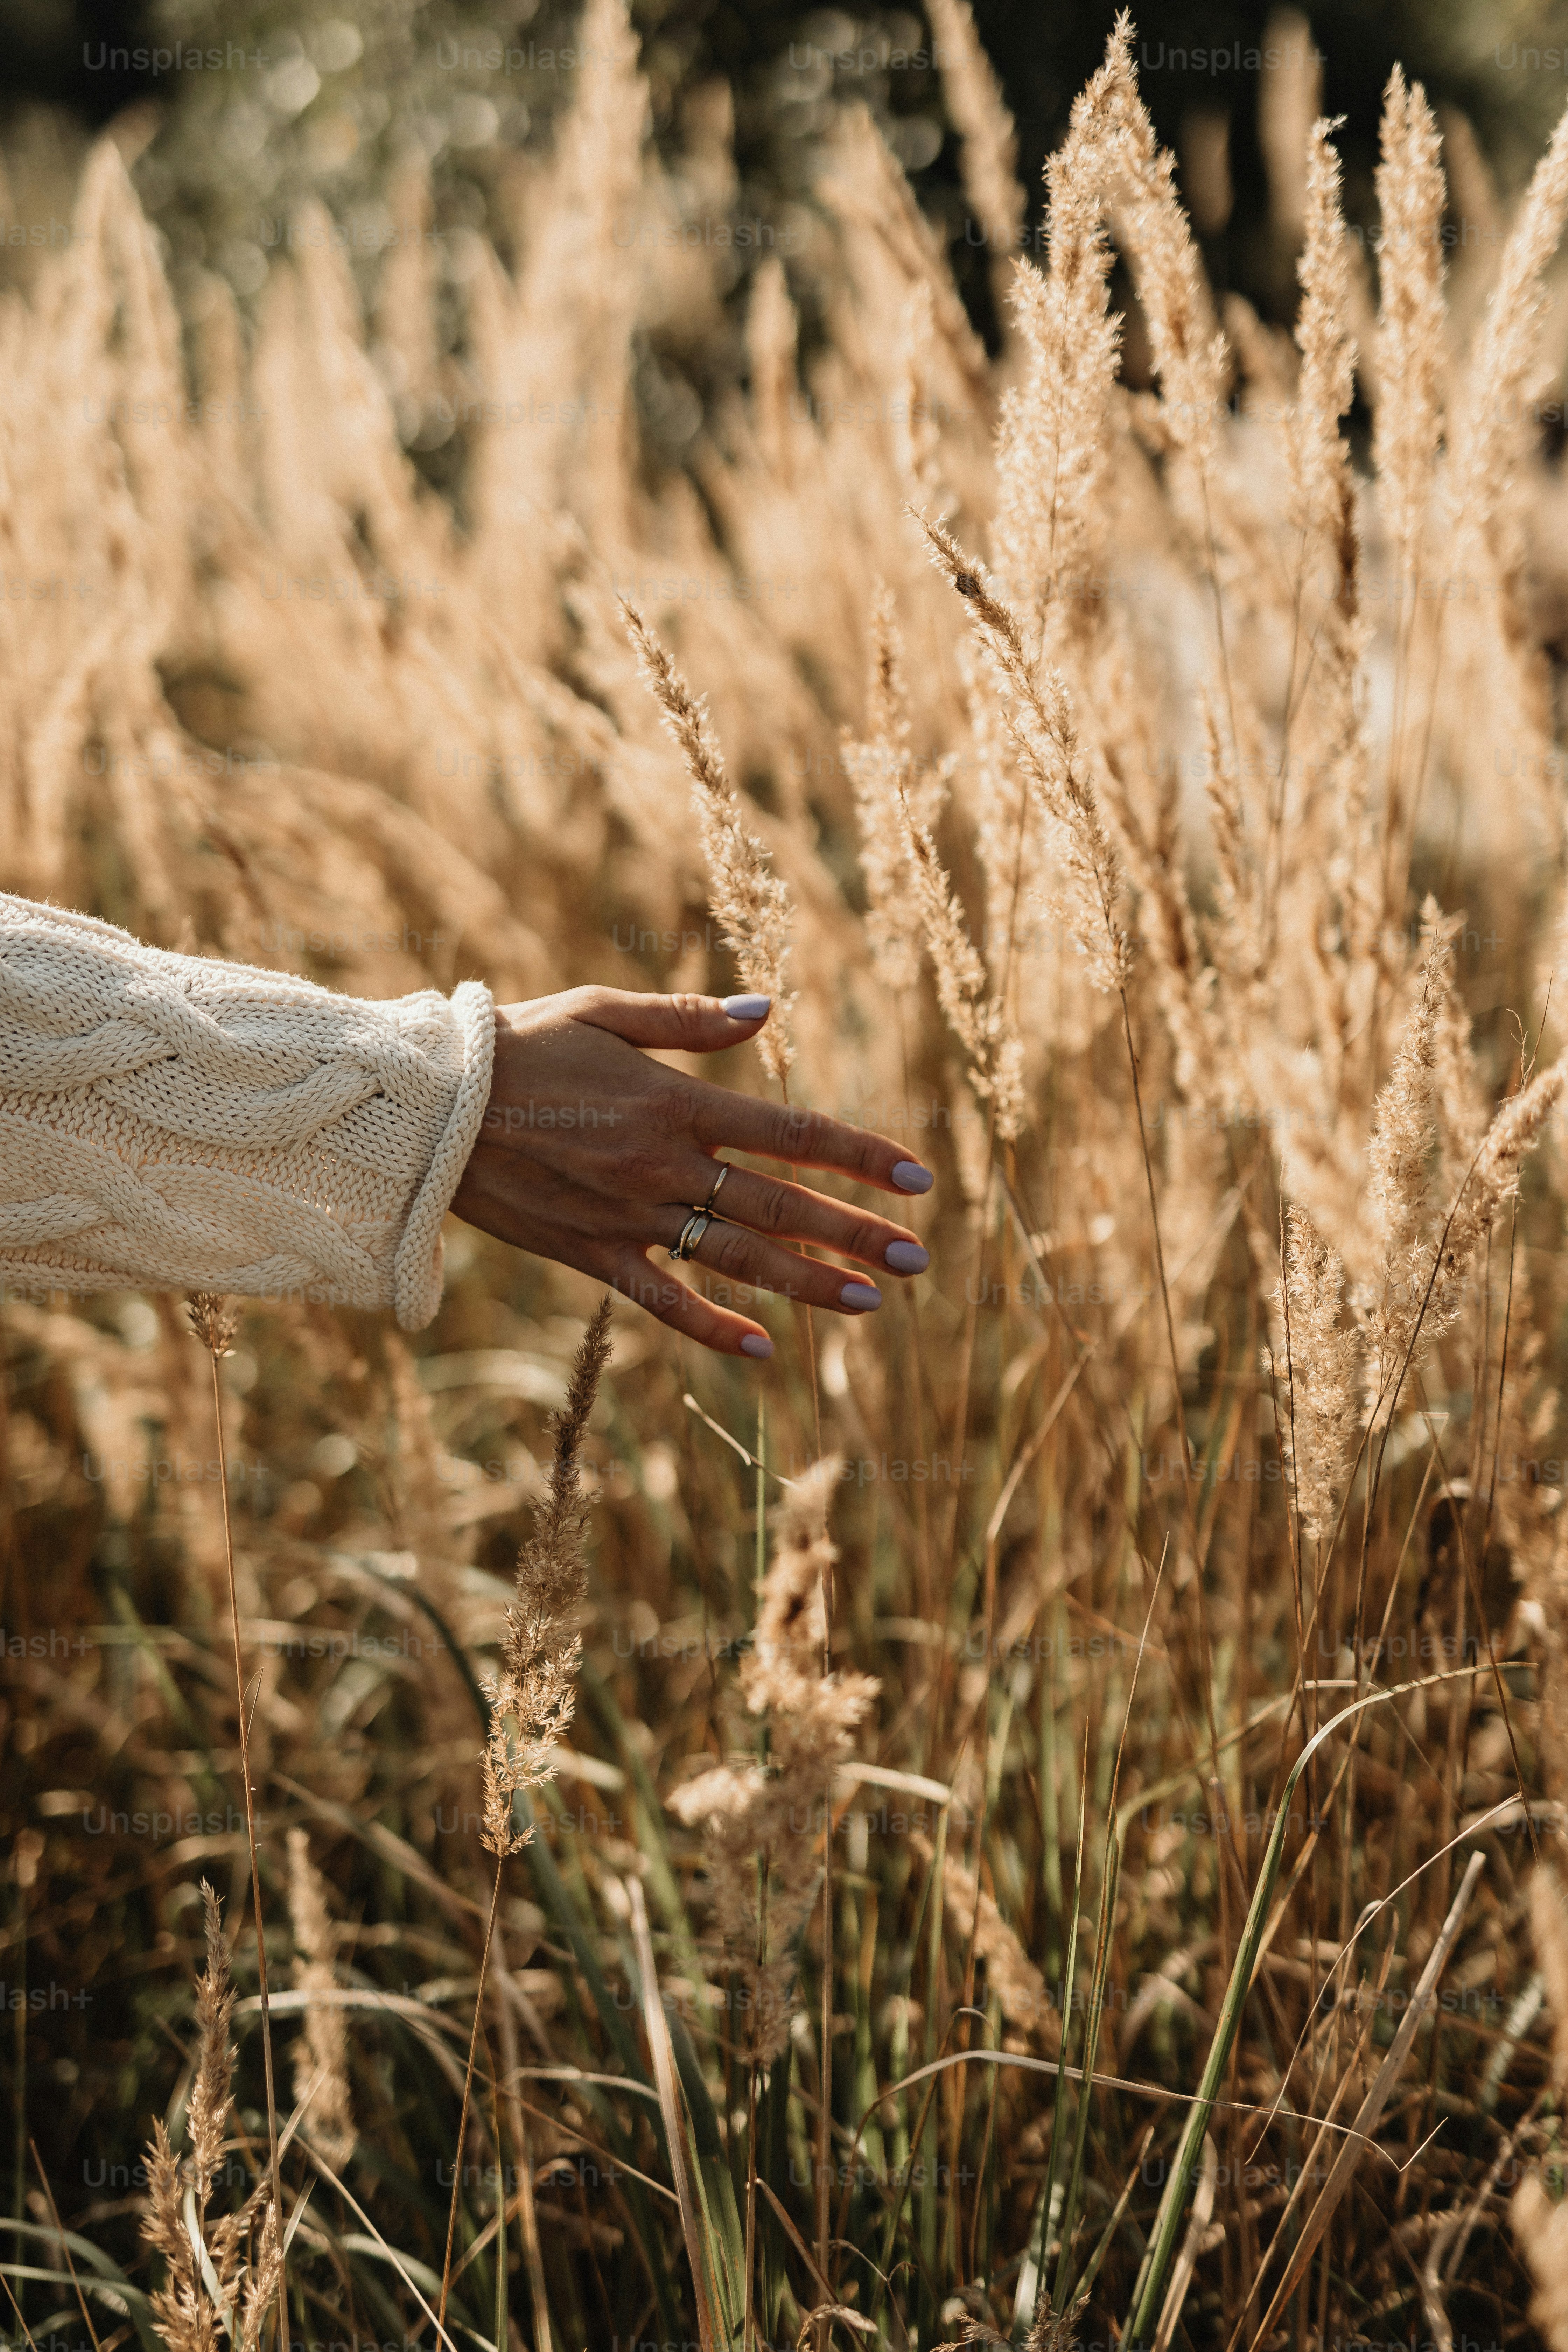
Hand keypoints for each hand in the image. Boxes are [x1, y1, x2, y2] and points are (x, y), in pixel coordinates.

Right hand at [450, 988, 933, 1357]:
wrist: (429, 1107)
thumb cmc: (520, 1045)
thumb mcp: (604, 1010)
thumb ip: (690, 1020)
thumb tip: (768, 1011)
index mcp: (674, 1103)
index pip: (791, 1133)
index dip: (859, 1155)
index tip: (917, 1177)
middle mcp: (661, 1165)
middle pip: (779, 1206)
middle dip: (856, 1232)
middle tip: (920, 1257)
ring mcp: (627, 1215)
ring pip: (735, 1258)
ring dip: (808, 1283)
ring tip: (872, 1301)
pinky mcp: (590, 1253)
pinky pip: (660, 1298)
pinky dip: (710, 1327)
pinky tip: (760, 1351)